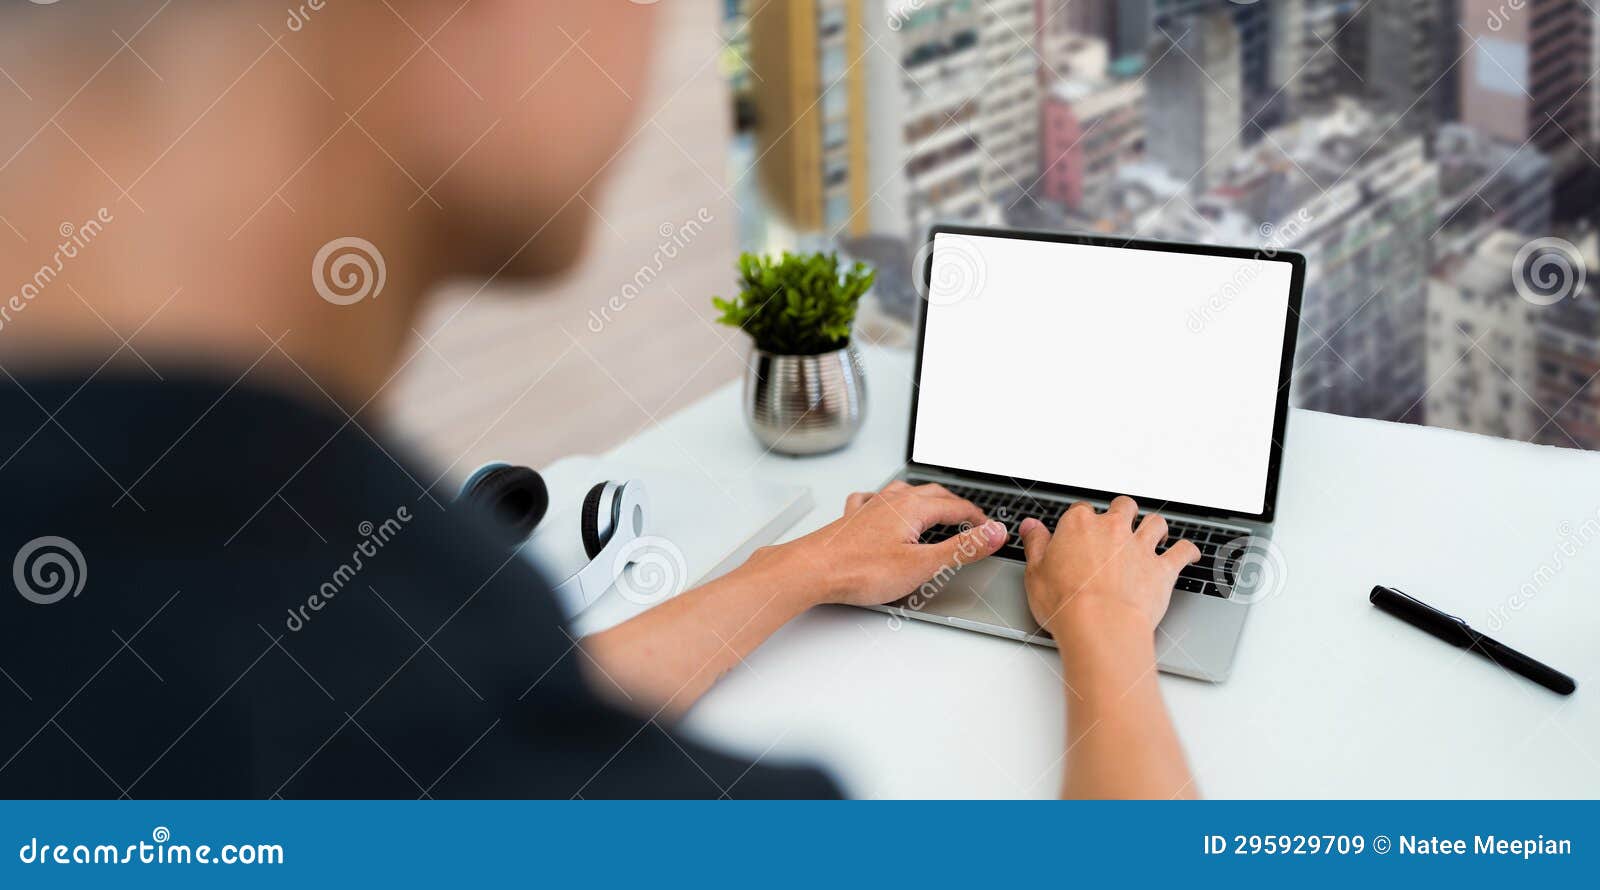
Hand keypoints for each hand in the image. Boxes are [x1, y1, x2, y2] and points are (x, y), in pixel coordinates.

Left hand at [774, 480, 1007, 606]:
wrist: (812, 570)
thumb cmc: (860, 570)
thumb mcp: (923, 564)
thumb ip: (962, 548)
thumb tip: (995, 533)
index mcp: (913, 508)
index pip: (957, 507)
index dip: (978, 519)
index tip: (991, 530)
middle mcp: (891, 501)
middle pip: (933, 494)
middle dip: (955, 505)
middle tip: (970, 520)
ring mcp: (869, 508)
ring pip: (903, 492)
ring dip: (924, 498)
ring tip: (935, 508)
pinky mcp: (851, 519)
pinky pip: (872, 500)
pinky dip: (885, 500)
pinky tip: (880, 504)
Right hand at [1017, 496, 1199, 640]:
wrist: (1100, 625)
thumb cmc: (1066, 603)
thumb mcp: (1035, 573)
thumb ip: (1036, 545)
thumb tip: (1031, 527)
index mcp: (1079, 526)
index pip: (1080, 511)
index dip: (1081, 521)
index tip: (1079, 530)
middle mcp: (1113, 529)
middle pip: (1123, 507)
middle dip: (1123, 513)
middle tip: (1120, 524)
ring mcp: (1140, 547)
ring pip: (1155, 523)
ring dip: (1156, 527)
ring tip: (1154, 533)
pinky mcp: (1162, 569)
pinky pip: (1182, 552)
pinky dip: (1188, 551)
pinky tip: (1189, 553)